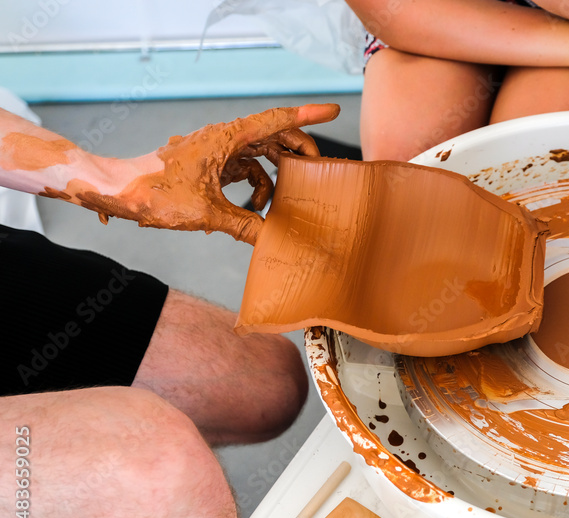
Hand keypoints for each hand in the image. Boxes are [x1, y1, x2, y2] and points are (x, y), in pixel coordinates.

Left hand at [92, 104, 339, 243]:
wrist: (121, 191)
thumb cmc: (156, 193)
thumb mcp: (206, 213)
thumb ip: (244, 226)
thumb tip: (271, 241)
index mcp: (225, 138)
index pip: (275, 121)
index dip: (307, 115)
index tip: (333, 110)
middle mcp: (223, 139)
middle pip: (273, 136)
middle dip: (298, 150)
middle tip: (320, 167)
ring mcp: (217, 151)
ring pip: (260, 154)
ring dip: (276, 175)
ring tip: (287, 198)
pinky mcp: (211, 165)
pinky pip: (245, 170)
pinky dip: (255, 187)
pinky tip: (254, 210)